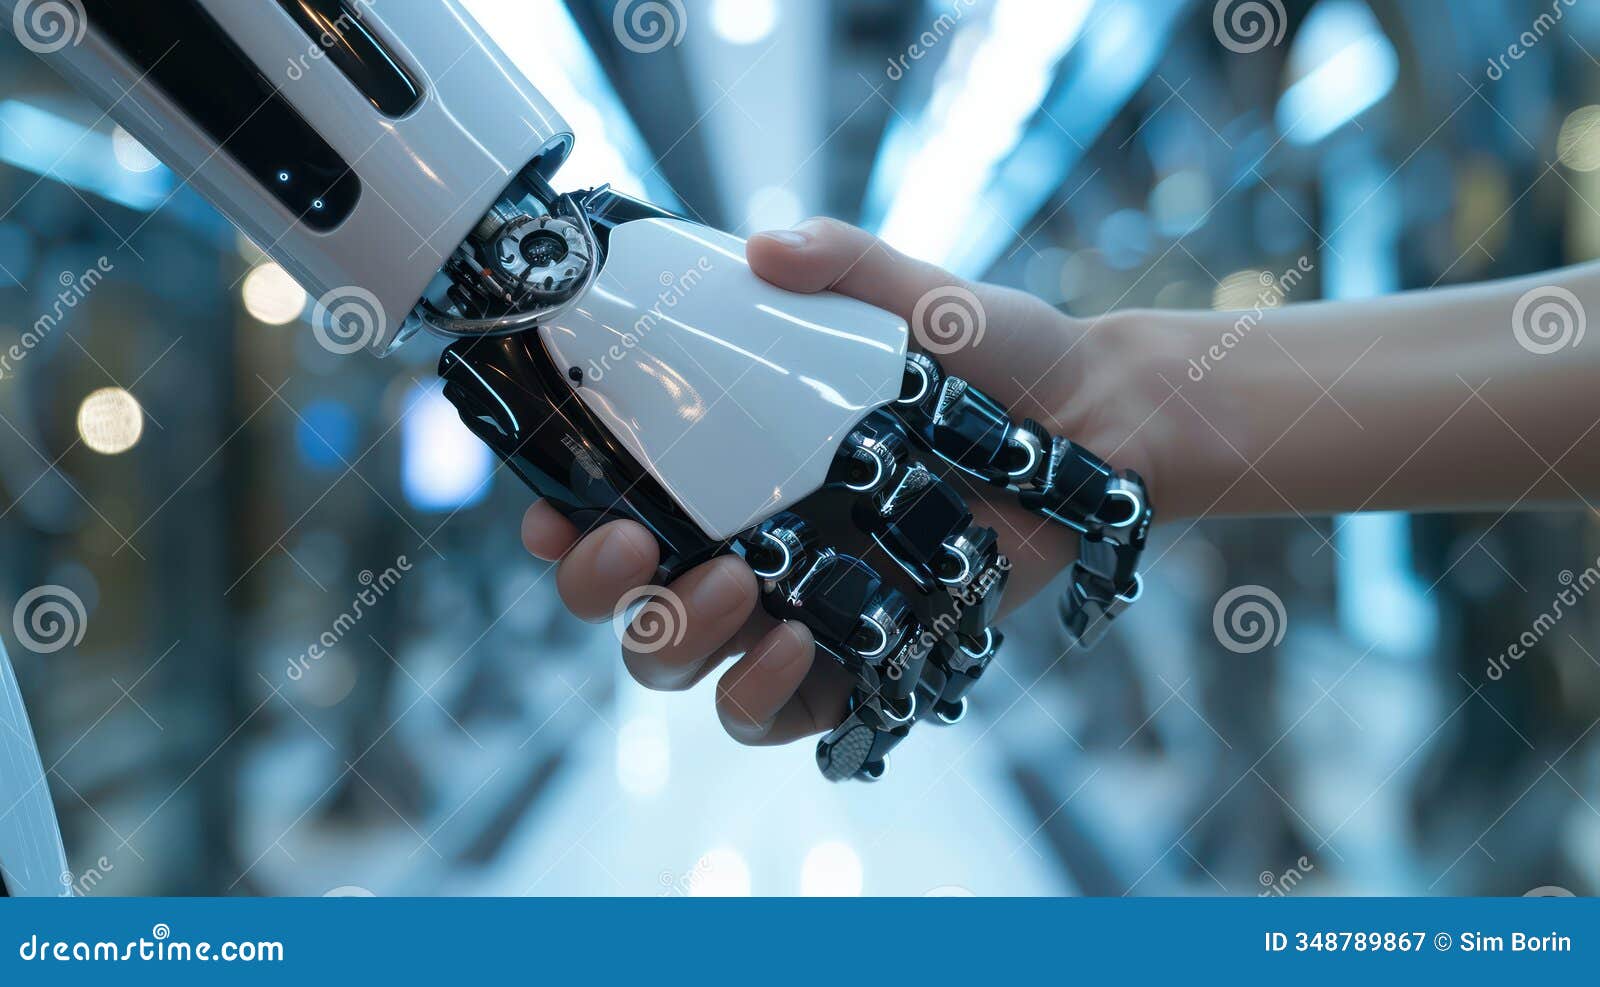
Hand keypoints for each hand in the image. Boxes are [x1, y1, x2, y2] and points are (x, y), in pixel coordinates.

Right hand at [520, 218, 1165, 747]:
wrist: (1095, 425)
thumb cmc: (996, 359)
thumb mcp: (917, 299)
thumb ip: (844, 265)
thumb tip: (763, 248)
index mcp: (727, 459)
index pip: (605, 500)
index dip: (556, 518)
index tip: (551, 507)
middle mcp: (742, 538)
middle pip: (620, 599)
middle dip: (596, 587)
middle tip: (633, 547)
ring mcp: (793, 606)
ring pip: (678, 664)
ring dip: (674, 640)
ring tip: (739, 585)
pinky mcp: (856, 661)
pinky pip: (775, 717)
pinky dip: (760, 699)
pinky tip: (796, 644)